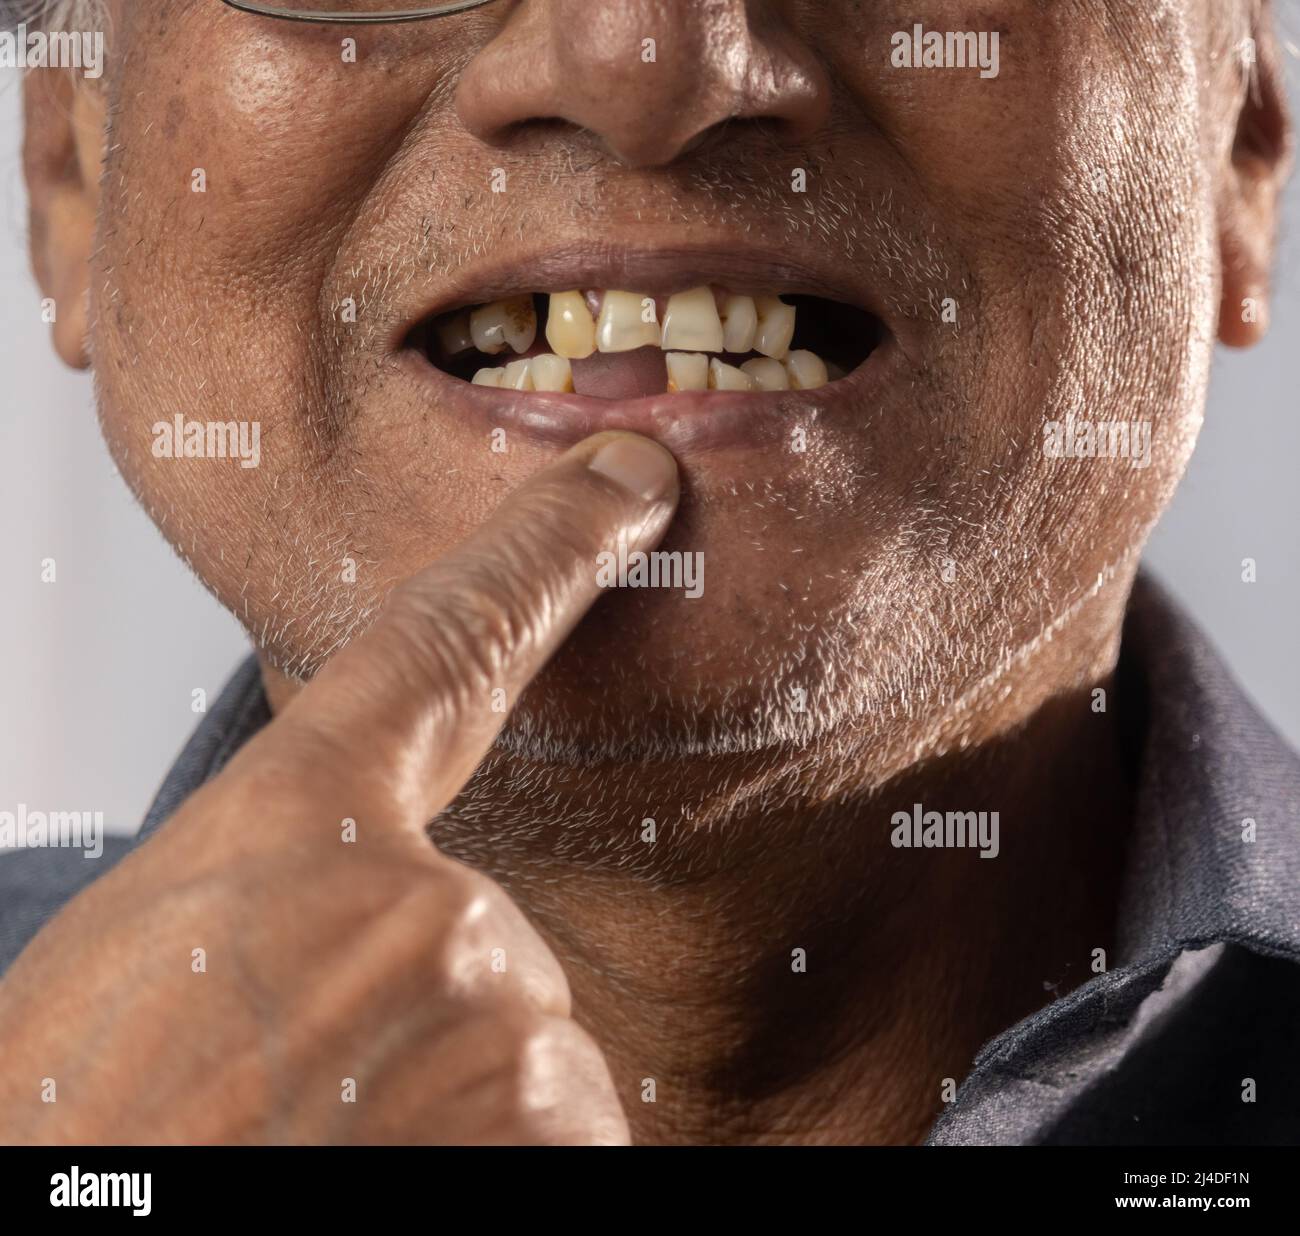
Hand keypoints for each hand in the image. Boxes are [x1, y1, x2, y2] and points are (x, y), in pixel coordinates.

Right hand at [0, 431, 678, 1144]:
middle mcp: (418, 902)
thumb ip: (270, 897)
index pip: (447, 642)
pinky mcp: (553, 1123)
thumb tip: (343, 915)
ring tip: (323, 1150)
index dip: (547, 550)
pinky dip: (494, 1159)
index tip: (628, 481)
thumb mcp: (137, 971)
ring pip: (520, 1048)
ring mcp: (495, 1015)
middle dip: (415, 1017)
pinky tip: (394, 1176)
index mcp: (294, 833)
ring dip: (445, 1109)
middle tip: (302, 1099)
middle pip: (483, 939)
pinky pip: (563, 1130)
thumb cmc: (85, 1131)